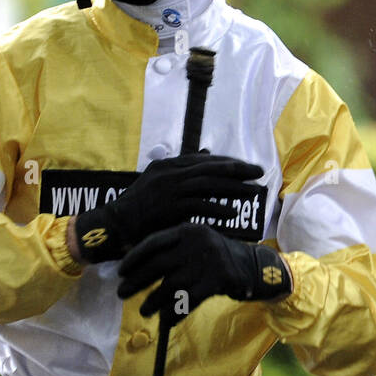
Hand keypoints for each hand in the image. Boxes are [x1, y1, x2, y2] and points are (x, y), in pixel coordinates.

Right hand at [73, 153, 263, 262]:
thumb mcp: (159, 179)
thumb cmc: (140, 204)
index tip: (246, 166)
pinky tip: (233, 213)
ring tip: (253, 191)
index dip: (228, 163)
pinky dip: (217, 209)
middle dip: (238, 170)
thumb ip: (183, 167)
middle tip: (259, 173)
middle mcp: (171, 173)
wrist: (116, 223)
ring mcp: (171, 190)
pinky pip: (200, 206)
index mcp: (170, 165)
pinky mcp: (170, 208)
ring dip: (234, 188)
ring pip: (209, 185)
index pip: (205, 160)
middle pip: (212, 168)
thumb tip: (208, 152)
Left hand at [117, 223, 291, 320]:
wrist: (256, 266)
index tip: (121, 271)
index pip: (154, 242)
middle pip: (158, 264)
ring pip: (170, 286)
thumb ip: (173, 249)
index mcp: (189, 230)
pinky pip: (188, 300)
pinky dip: (175, 312)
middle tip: (122, 293)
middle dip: (137, 280)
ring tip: (144, 310)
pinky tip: (167, 320)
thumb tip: (138, 267)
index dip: (134, 258)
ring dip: (153, 301)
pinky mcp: (218, 280)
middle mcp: (197, 242)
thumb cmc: (219, 258)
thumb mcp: (198, 243)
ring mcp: (208, 261)